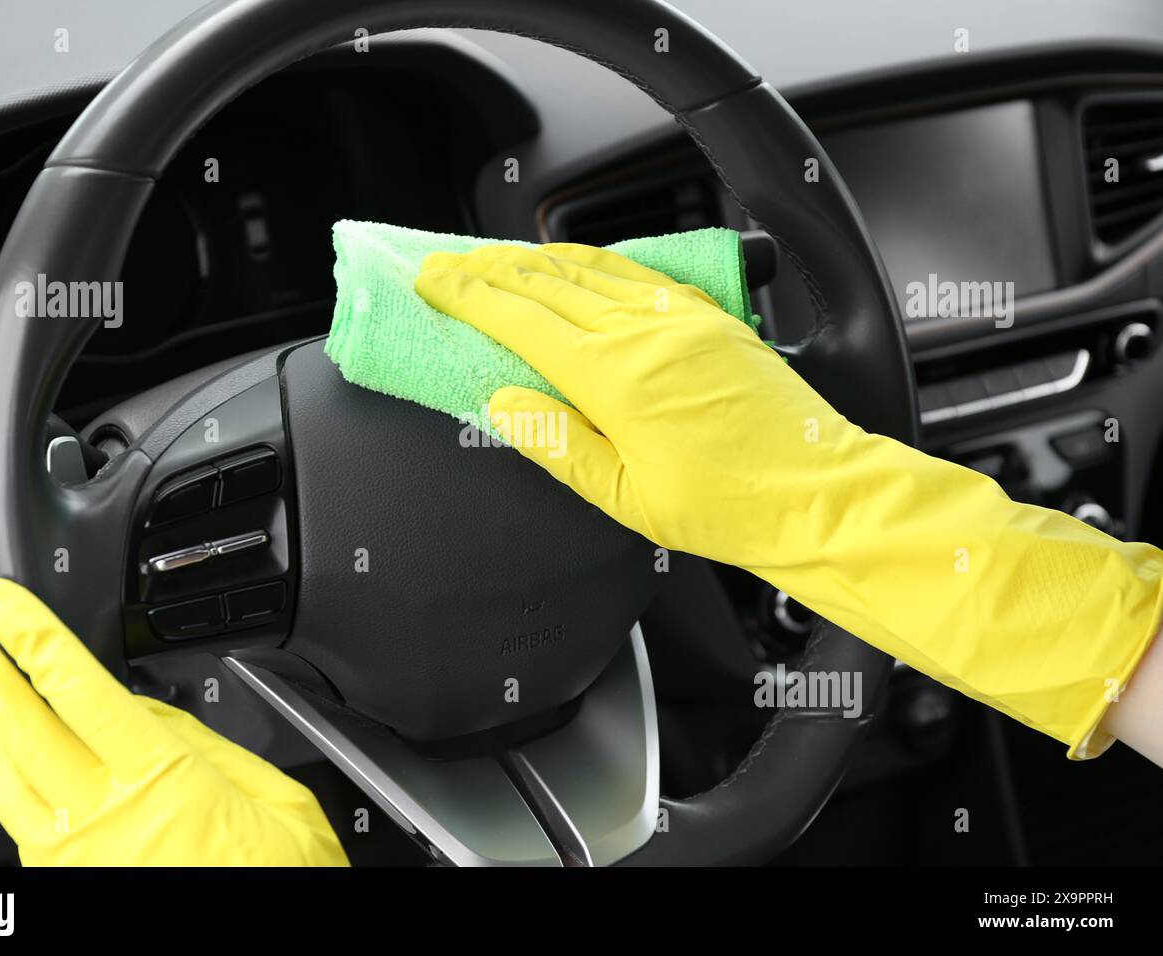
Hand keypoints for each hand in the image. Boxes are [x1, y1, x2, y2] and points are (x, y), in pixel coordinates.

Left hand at [0, 578, 347, 865]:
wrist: (273, 944)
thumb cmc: (280, 883)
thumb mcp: (278, 800)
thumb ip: (211, 747)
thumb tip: (152, 711)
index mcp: (162, 781)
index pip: (77, 690)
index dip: (32, 637)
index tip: (4, 604)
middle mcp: (104, 818)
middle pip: (18, 728)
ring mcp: (76, 856)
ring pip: (5, 779)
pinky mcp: (67, 883)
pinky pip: (22, 821)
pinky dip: (11, 779)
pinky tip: (17, 762)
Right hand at [415, 242, 1162, 759]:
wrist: (818, 495)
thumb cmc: (728, 507)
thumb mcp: (625, 497)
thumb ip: (558, 444)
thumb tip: (502, 406)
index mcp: (617, 378)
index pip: (523, 320)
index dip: (470, 295)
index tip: (433, 279)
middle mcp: (647, 334)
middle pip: (549, 283)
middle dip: (490, 270)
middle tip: (449, 262)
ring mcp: (683, 321)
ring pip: (593, 271)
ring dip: (537, 260)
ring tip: (498, 258)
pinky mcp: (711, 321)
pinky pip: (639, 277)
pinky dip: (597, 265)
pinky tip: (581, 266)